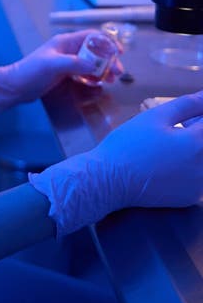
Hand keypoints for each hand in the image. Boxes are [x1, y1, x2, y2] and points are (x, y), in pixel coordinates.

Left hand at [0, 31, 121, 115]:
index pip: (91, 36)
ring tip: (112, 80)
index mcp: (65, 42)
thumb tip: (94, 66)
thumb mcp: (52, 65)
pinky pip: (84, 74)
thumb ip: (73, 64)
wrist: (16, 87)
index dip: (107, 42)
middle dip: (109, 60)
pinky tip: (100, 84)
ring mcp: (67, 63)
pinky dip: (94, 78)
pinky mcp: (65, 75)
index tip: (119, 52)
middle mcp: (68, 50)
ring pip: (91, 63)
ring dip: (103, 70)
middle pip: (95, 51)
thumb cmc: (31, 72)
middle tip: (119, 72)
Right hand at [29, 92, 202, 235]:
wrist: (109, 181)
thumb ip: (188, 104)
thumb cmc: (129, 143)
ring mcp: (199, 186)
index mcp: (198, 144)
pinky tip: (170, 159)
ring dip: (195, 146)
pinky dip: (191, 164)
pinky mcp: (190, 197)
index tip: (188, 114)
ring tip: (174, 139)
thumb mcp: (156, 117)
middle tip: (184, 121)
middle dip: (198, 128)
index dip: (199, 115)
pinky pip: (198, 176)